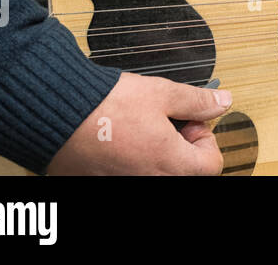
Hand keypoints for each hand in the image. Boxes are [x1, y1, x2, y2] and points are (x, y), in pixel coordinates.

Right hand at [46, 72, 231, 174]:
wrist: (54, 114)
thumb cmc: (105, 105)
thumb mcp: (162, 93)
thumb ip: (197, 101)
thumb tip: (222, 102)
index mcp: (169, 163)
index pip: (211, 165)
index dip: (205, 138)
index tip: (190, 120)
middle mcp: (147, 181)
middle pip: (184, 171)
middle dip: (182, 146)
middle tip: (166, 122)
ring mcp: (123, 184)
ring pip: (156, 174)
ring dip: (157, 154)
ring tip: (140, 128)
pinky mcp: (100, 183)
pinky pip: (128, 175)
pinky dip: (131, 161)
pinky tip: (119, 139)